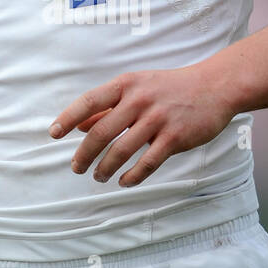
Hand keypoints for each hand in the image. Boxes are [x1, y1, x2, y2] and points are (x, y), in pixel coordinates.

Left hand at [48, 65, 235, 186]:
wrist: (215, 86)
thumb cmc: (170, 88)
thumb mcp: (138, 87)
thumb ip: (108, 106)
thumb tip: (78, 125)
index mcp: (127, 85)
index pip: (89, 101)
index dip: (68, 118)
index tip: (53, 134)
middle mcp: (139, 100)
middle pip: (101, 132)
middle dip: (84, 154)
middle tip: (76, 168)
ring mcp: (158, 119)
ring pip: (121, 150)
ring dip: (105, 168)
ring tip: (98, 177)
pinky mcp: (175, 137)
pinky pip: (148, 163)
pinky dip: (132, 176)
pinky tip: (124, 182)